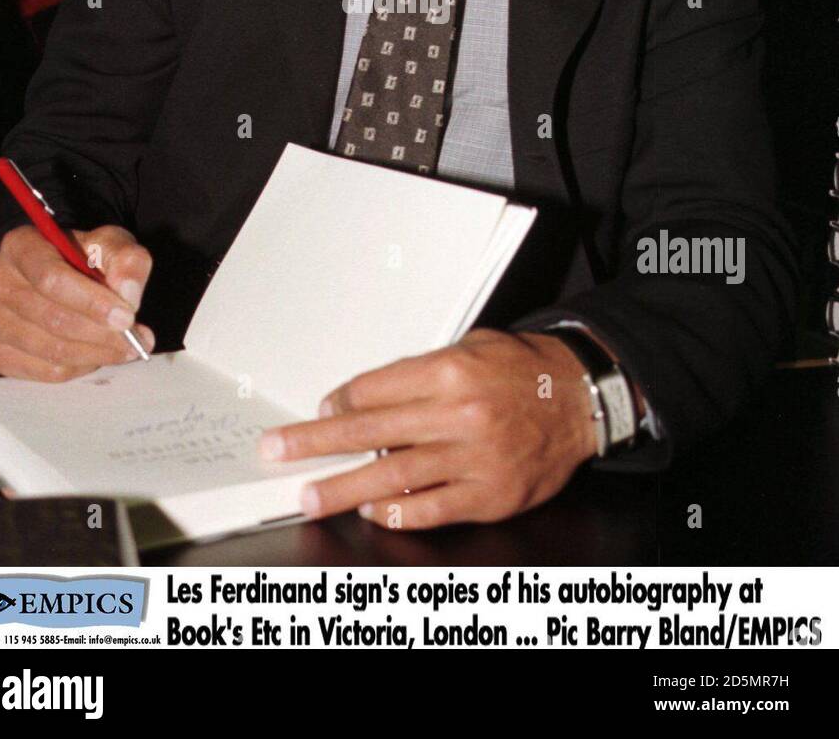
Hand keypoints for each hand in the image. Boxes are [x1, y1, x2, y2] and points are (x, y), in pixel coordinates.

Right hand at [0, 225, 154, 380]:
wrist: (62, 274)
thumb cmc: (85, 258)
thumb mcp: (112, 245)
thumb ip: (127, 261)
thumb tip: (128, 294)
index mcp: (21, 245)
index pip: (52, 279)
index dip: (92, 302)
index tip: (127, 317)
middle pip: (52, 319)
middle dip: (101, 334)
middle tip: (136, 340)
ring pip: (50, 350)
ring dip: (96, 354)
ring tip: (125, 348)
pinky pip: (45, 371)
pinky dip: (79, 367)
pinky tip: (96, 354)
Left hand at [259, 329, 597, 529]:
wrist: (579, 399)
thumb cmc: (523, 370)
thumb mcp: (471, 346)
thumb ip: (421, 371)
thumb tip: (366, 397)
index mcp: (449, 371)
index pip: (374, 390)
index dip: (339, 402)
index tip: (320, 412)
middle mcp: (457, 415)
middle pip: (370, 431)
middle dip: (317, 443)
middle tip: (278, 450)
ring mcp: (473, 459)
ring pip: (393, 476)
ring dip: (343, 487)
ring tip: (309, 495)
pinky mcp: (489, 494)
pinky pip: (432, 508)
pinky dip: (398, 511)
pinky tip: (372, 510)